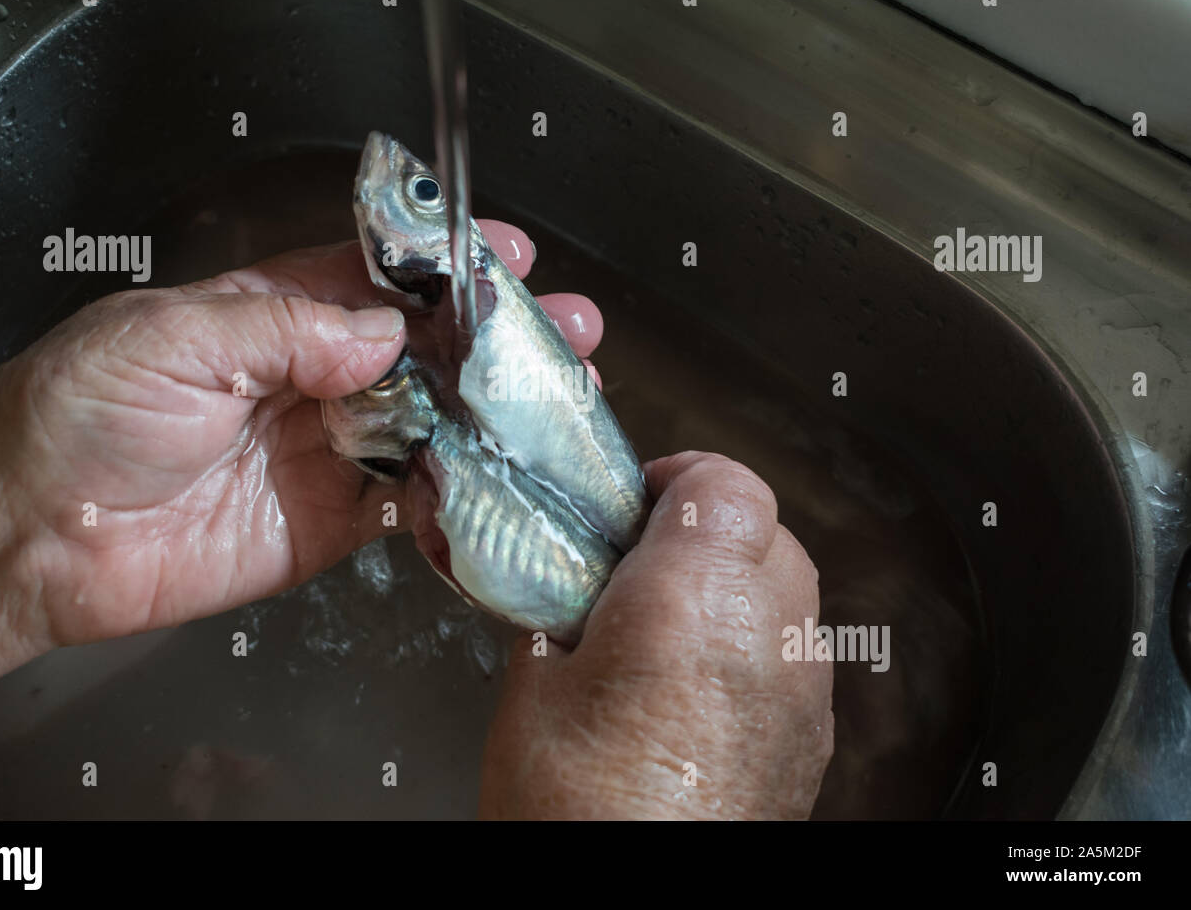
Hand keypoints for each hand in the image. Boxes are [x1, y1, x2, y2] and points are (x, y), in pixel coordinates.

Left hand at [0, 222, 602, 723]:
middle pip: (419, 351)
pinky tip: (508, 475)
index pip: (373, 277)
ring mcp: (321, 453)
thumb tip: (382, 334)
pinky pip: (407, 503)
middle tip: (567, 329)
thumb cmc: (73, 417)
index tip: (508, 250)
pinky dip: (457, 491)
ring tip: (564, 397)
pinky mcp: (326, 525)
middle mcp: (305, 378)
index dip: (442, 264)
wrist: (27, 543)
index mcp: (266, 313)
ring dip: (494, 412)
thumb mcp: (169, 338)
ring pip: (428, 424)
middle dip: (494, 338)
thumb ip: (281, 328)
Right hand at [477, 451, 834, 818]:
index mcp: (693, 596)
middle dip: (708, 528)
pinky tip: (698, 686)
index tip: (641, 500)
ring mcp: (800, 688)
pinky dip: (754, 646)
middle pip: (767, 528)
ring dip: (735, 585)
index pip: (727, 480)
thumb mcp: (533, 682)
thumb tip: (571, 580)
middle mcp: (767, 633)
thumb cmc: (580, 810)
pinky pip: (794, 655)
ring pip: (788, 590)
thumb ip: (561, 604)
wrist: (639, 904)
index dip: (682, 476)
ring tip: (669, 627)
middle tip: (644, 561)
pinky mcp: (810, 739)